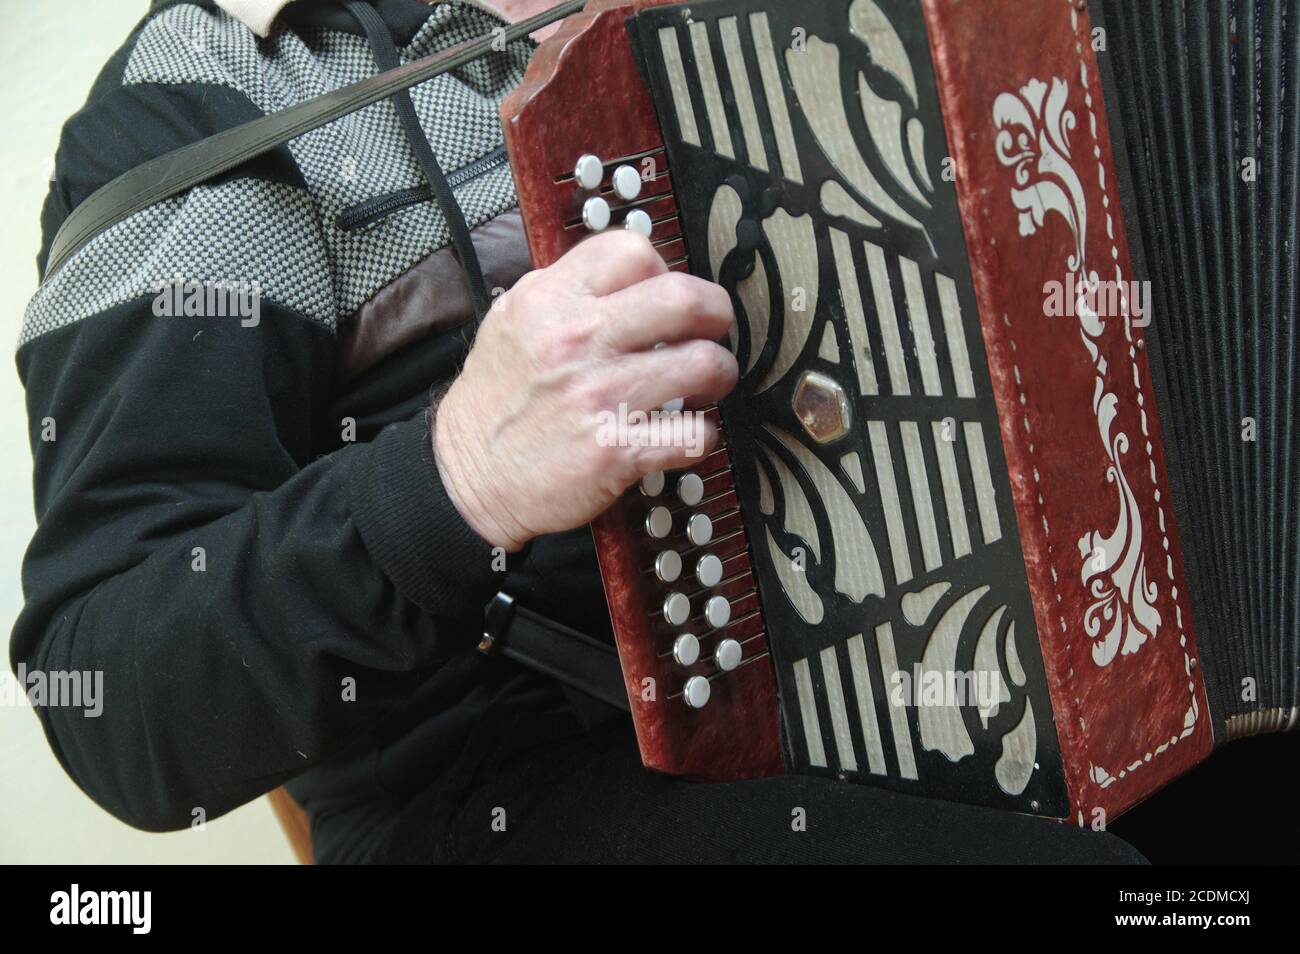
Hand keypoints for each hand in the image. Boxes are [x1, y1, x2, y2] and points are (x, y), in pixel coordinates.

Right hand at [434, 231, 737, 551]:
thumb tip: (634, 275)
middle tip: (711, 331)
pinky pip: (694, 433)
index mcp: (549, 301)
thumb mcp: (513, 323)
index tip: (664, 297)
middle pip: (686, 299)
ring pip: (705, 363)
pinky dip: (703, 434)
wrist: (467, 475)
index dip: (664, 271)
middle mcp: (576, 341)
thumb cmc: (496, 401)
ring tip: (704, 385)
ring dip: (718, 374)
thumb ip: (567, 292)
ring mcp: (598, 396)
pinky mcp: (615, 450)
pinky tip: (686, 432)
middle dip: (716, 314)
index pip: (633, 250)